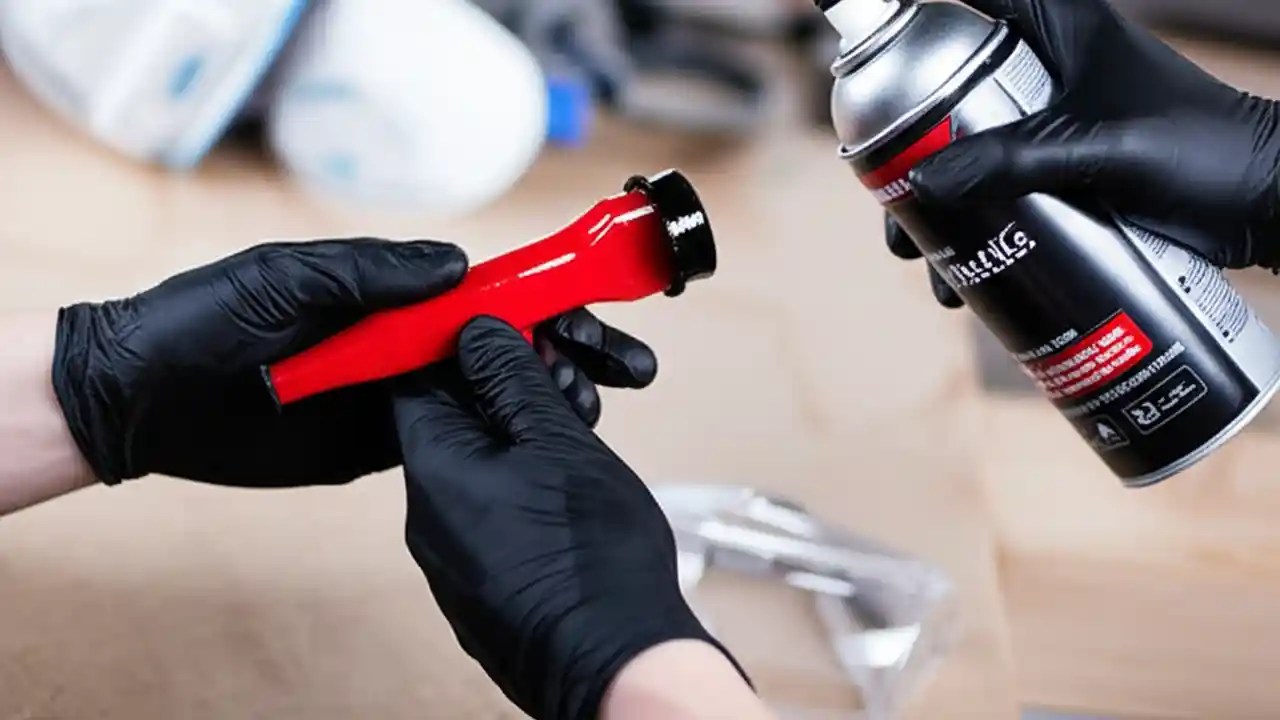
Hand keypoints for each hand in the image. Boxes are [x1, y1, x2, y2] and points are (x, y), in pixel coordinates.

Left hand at [52, 240, 656, 486]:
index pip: (489, 290)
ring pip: (495, 393)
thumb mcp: (281, 281)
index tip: (601, 303)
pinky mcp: (384, 443)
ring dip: (552, 397)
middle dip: (572, 349)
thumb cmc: (199, 323)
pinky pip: (455, 439)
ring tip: (595, 407)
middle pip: (509, 342)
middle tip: (626, 368)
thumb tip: (457, 266)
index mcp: (389, 291)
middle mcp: (405, 339)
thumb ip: (369, 274)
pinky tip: (550, 446)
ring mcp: (400, 393)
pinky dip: (505, 441)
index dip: (550, 295)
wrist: (141, 403)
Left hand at [395, 317, 742, 719]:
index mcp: (434, 466)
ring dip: (535, 421)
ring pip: (486, 455)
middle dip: (517, 377)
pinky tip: (578, 463)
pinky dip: (533, 469)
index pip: (420, 374)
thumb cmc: (590, 559)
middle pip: (459, 411)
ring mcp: (456, 548)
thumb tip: (476, 332)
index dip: (462, 336)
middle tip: (573, 366)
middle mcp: (429, 510)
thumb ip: (510, 379)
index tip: (509, 318)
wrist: (616, 661)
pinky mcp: (486, 573)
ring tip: (589, 413)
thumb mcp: (555, 441)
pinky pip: (498, 498)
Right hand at [887, 0, 1279, 306]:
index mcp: (1055, 26)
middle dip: (901, 145)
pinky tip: (966, 283)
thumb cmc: (1204, 152)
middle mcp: (1041, 66)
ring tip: (927, 267)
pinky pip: (993, 190)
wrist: (1269, 203)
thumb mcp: (1101, 152)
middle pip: (941, 86)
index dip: (897, 4)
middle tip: (884, 199)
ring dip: (931, 208)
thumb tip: (922, 185)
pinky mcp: (1057, 168)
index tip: (832, 3)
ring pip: (959, 149)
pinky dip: (972, 232)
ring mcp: (1046, 120)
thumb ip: (1013, 159)